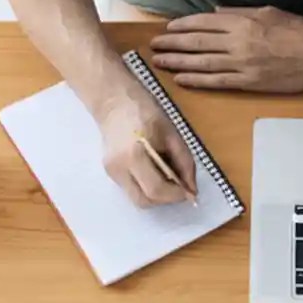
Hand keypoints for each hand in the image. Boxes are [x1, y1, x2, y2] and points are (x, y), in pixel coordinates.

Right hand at [96, 86, 197, 207]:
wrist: (114, 101)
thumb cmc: (146, 112)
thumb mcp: (172, 134)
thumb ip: (184, 163)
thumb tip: (192, 189)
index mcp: (134, 155)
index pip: (156, 190)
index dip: (176, 195)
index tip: (189, 190)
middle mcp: (119, 169)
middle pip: (144, 201)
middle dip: (166, 199)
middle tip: (179, 186)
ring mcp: (111, 172)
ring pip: (137, 199)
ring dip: (156, 196)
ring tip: (167, 178)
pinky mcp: (110, 173)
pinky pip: (132, 190)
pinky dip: (147, 188)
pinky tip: (155, 173)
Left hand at [150, 7, 302, 91]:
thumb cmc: (297, 31)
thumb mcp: (268, 12)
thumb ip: (239, 12)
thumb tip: (215, 13)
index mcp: (243, 22)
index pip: (204, 22)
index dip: (183, 25)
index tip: (168, 28)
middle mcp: (238, 42)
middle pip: (197, 42)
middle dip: (173, 43)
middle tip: (154, 45)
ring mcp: (242, 64)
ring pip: (202, 62)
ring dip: (177, 62)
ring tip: (159, 62)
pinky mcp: (248, 82)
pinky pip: (217, 82)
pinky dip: (197, 80)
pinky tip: (181, 79)